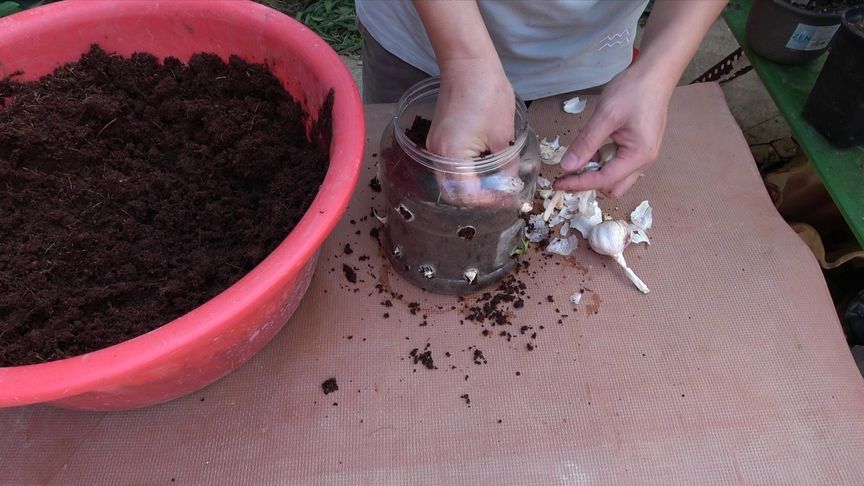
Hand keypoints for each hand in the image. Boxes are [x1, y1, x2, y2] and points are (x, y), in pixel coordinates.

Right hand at [427, 59, 517, 205]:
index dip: (489, 200)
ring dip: (473, 185)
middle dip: (480, 196)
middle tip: (502, 193)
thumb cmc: (487, 93)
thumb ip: (506, 166)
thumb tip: (509, 185)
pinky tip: (485, 166)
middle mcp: (437, 155)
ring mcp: (435, 146)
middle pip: (456, 192)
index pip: (468, 194)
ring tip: (497, 181)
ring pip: (452, 180)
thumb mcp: (503, 135)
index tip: (508, 197)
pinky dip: (467, 172)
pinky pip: (451, 165)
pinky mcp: (439, 138)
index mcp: (452, 156)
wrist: (469, 64)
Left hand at [553, 66, 672, 197]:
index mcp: (639, 156)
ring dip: (596, 173)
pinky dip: (602, 162)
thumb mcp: (605, 116)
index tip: (558, 182)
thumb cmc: (633, 91)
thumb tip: (567, 166)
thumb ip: (585, 143)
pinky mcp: (638, 148)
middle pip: (613, 187)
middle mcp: (644, 161)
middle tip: (568, 172)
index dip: (579, 183)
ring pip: (615, 178)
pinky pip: (618, 165)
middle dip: (589, 184)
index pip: (603, 181)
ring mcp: (643, 156)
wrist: (654, 73)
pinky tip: (591, 148)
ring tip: (579, 157)